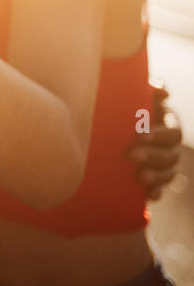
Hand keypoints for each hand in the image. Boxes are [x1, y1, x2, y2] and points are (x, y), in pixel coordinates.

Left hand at [127, 82, 183, 200]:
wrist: (112, 132)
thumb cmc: (126, 107)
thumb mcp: (134, 97)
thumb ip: (147, 89)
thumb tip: (163, 92)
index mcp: (167, 125)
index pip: (172, 132)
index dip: (159, 135)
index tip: (140, 136)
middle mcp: (169, 146)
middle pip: (170, 154)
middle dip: (152, 155)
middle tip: (131, 154)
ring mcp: (164, 164)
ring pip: (168, 173)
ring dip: (156, 175)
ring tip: (140, 176)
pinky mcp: (154, 179)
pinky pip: (160, 189)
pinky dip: (156, 192)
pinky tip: (150, 195)